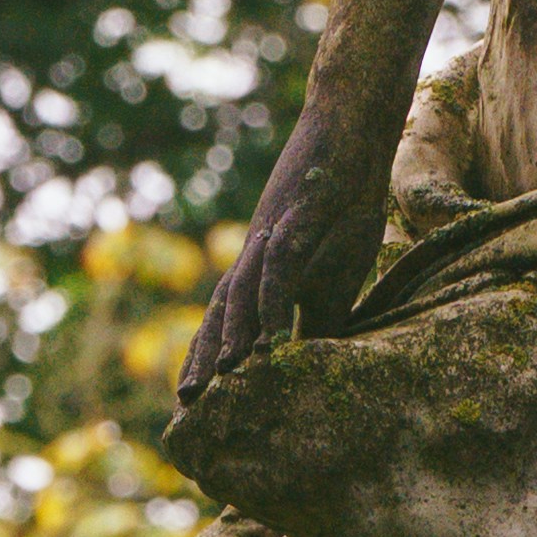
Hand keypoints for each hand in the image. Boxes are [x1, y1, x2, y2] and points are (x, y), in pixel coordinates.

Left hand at [177, 104, 390, 399]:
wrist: (349, 134)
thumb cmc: (342, 207)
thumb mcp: (331, 274)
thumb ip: (315, 316)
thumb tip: (306, 363)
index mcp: (260, 268)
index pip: (226, 319)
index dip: (207, 357)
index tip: (193, 402)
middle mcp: (254, 254)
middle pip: (221, 311)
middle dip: (203, 355)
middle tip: (187, 403)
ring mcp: (273, 235)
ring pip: (242, 292)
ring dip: (231, 335)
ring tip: (222, 376)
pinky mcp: (298, 218)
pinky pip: (280, 266)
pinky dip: (272, 301)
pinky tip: (269, 336)